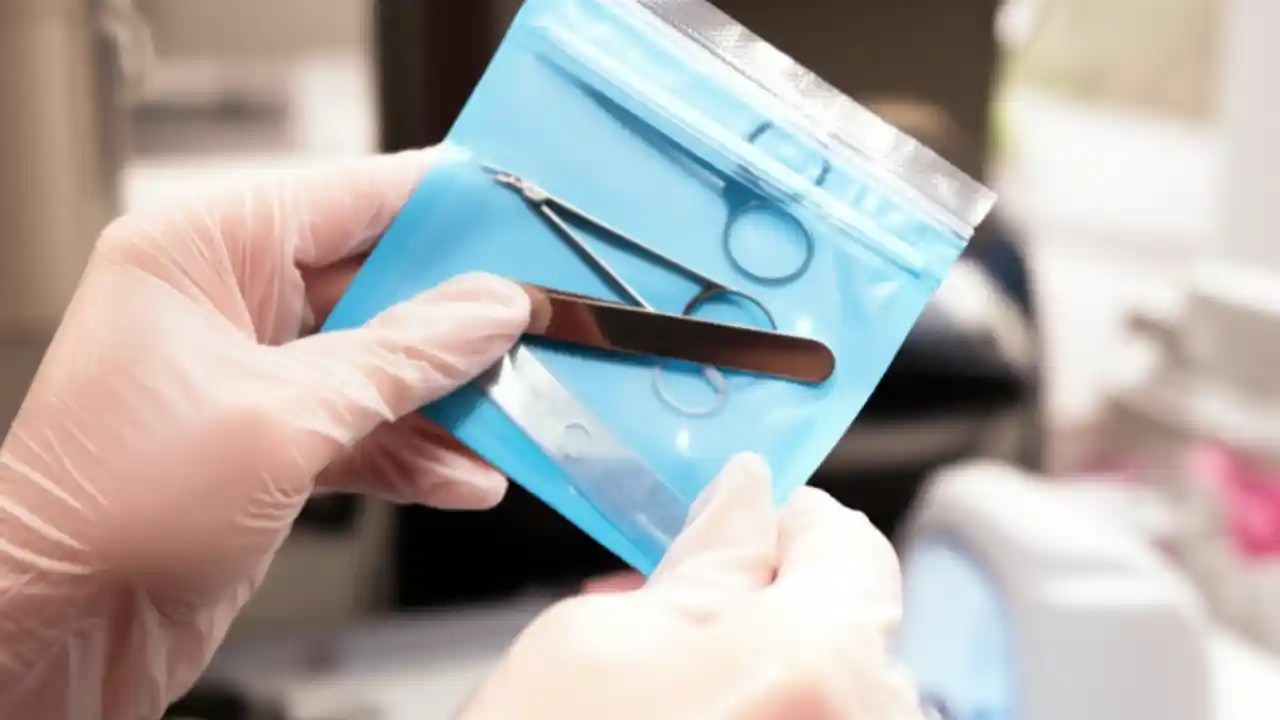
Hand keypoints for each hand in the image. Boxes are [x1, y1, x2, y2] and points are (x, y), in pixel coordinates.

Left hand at [0, 150, 534, 717]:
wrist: (58, 631)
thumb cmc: (109, 512)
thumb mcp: (285, 418)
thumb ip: (401, 360)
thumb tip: (489, 311)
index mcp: (197, 254)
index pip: (343, 198)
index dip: (435, 202)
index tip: (512, 206)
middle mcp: (221, 304)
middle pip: (373, 284)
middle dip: (455, 315)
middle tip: (533, 319)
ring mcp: (248, 377)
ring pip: (378, 362)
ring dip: (446, 395)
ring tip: (514, 408)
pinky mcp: (269, 443)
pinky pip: (364, 428)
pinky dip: (415, 453)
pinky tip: (465, 477)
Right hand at [462, 454, 923, 719]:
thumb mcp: (594, 641)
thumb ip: (703, 560)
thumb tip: (745, 496)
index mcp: (814, 663)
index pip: (852, 547)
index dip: (789, 523)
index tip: (744, 522)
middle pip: (852, 626)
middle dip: (768, 602)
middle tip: (677, 608)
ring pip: (839, 695)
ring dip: (766, 672)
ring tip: (669, 692)